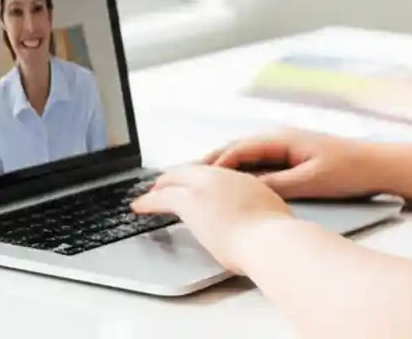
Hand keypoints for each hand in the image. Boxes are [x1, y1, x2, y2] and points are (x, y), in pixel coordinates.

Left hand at [130, 164, 295, 272]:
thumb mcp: (268, 212)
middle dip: (174, 178)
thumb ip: (252, 209)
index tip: (190, 182)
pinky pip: (160, 197)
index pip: (211, 172)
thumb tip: (249, 218)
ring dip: (160, 187)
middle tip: (163, 185)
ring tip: (149, 194)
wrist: (268, 239)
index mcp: (240, 178)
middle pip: (189, 171)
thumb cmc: (273, 235)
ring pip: (173, 180)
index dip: (195, 177)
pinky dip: (147, 201)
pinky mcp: (188, 201)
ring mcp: (203, 186)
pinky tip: (138, 206)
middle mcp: (220, 176)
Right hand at [201, 128, 376, 198]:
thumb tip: (248, 188)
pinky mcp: (292, 159)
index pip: (239, 149)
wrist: (378, 165)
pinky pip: (259, 163)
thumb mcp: (310, 180)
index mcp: (282, 139)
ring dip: (225, 166)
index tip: (196, 176)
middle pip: (237, 149)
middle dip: (211, 162)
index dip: (215, 163)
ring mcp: (285, 148)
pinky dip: (242, 172)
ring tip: (201, 180)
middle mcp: (280, 139)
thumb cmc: (348, 169)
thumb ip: (278, 183)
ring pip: (246, 156)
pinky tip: (234, 184)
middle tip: (186, 175)